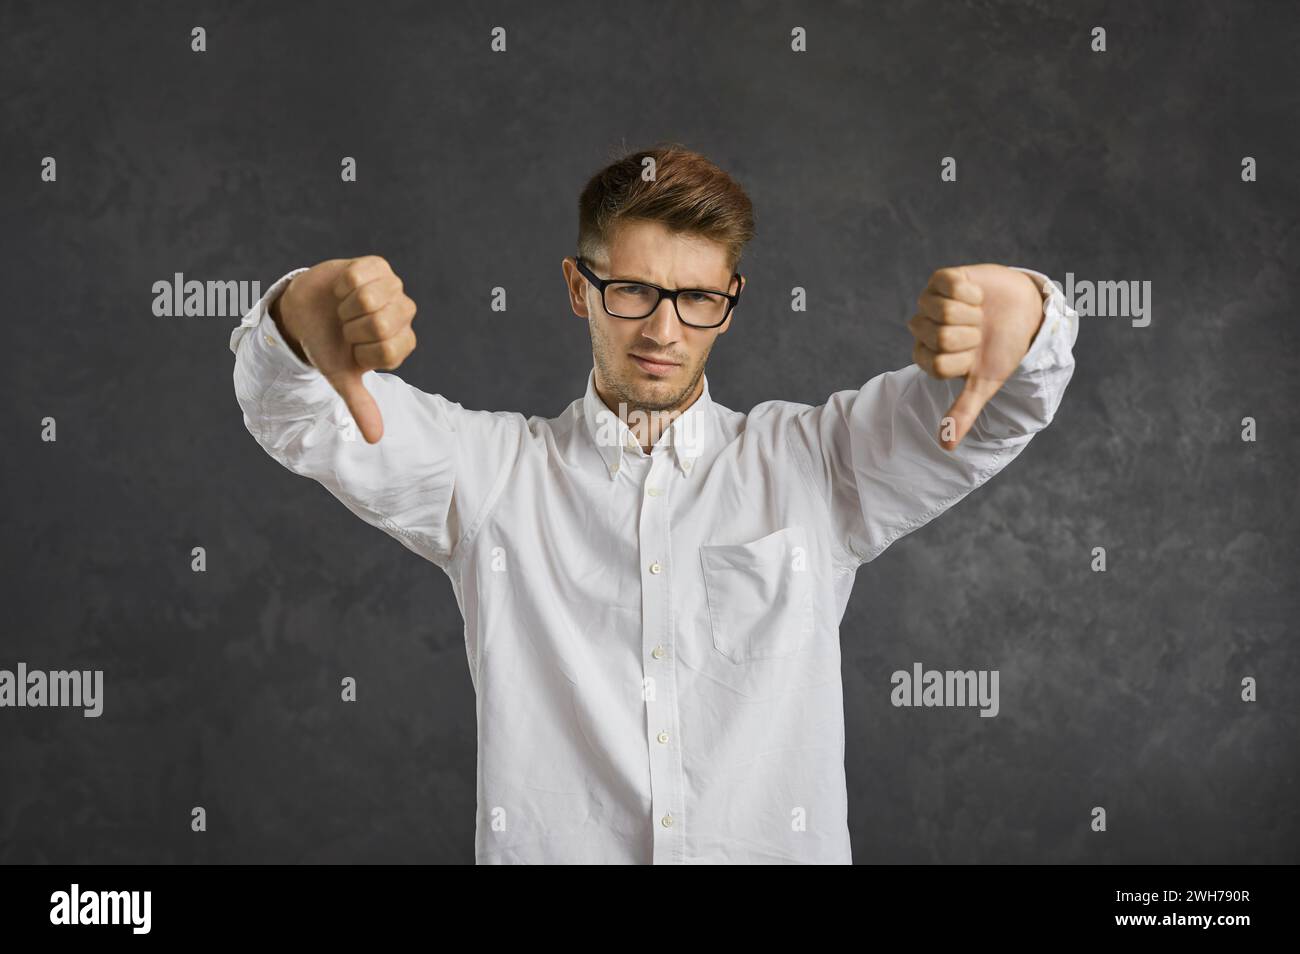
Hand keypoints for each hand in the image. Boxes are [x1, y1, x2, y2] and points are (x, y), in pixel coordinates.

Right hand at [272, 255, 416, 443]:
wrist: (306, 311)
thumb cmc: (328, 344)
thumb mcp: (341, 376)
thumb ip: (360, 404)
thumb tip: (374, 439)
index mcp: (399, 344)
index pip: (389, 350)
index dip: (361, 349)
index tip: (352, 348)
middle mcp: (403, 315)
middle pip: (381, 323)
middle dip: (351, 327)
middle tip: (345, 326)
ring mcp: (394, 288)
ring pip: (370, 298)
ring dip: (345, 305)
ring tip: (344, 308)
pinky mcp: (379, 266)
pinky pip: (359, 276)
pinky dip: (342, 284)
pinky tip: (342, 289)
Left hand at [907, 264, 1043, 449]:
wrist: (1024, 314)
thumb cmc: (1000, 350)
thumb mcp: (984, 384)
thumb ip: (963, 412)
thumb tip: (946, 447)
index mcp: (928, 356)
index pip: (934, 364)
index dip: (962, 360)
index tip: (974, 356)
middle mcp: (924, 329)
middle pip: (938, 338)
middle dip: (968, 337)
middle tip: (979, 333)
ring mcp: (930, 303)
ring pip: (941, 311)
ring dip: (970, 315)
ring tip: (979, 315)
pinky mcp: (943, 279)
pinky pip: (948, 285)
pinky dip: (970, 293)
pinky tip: (977, 296)